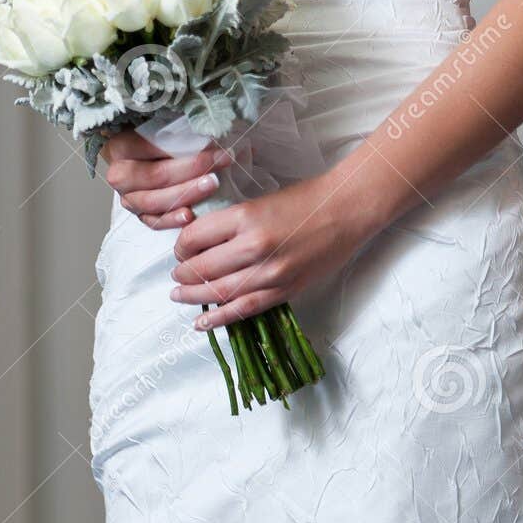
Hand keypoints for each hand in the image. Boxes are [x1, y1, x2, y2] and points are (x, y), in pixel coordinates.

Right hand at [100, 131, 234, 230]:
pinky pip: (154, 222)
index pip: (148, 145)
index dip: (180, 144)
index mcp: (121, 147)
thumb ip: (178, 127)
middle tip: (219, 161)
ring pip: (152, 202)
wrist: (151, 159)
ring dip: (185, 193)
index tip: (212, 142)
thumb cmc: (162, 140)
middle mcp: (121, 175)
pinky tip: (190, 215)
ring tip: (212, 184)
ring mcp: (128, 198)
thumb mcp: (165, 126)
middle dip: (189, 170)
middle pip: (153, 176)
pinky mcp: (140, 215)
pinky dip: (172, 219)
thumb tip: (205, 126)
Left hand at [167, 171, 372, 329]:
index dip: (180, 246)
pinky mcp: (284, 290)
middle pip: (201, 268)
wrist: (345, 211)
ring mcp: (269, 273)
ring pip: (218, 292)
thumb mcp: (258, 201)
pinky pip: (244, 309)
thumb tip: (199, 241)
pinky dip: (219, 318)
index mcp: (244, 217)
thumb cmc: (304, 200)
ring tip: (179, 295)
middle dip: (182, 273)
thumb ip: (230, 222)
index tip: (180, 249)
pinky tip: (201, 322)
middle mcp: (253, 247)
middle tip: (177, 273)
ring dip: (193, 296)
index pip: (194, 238)